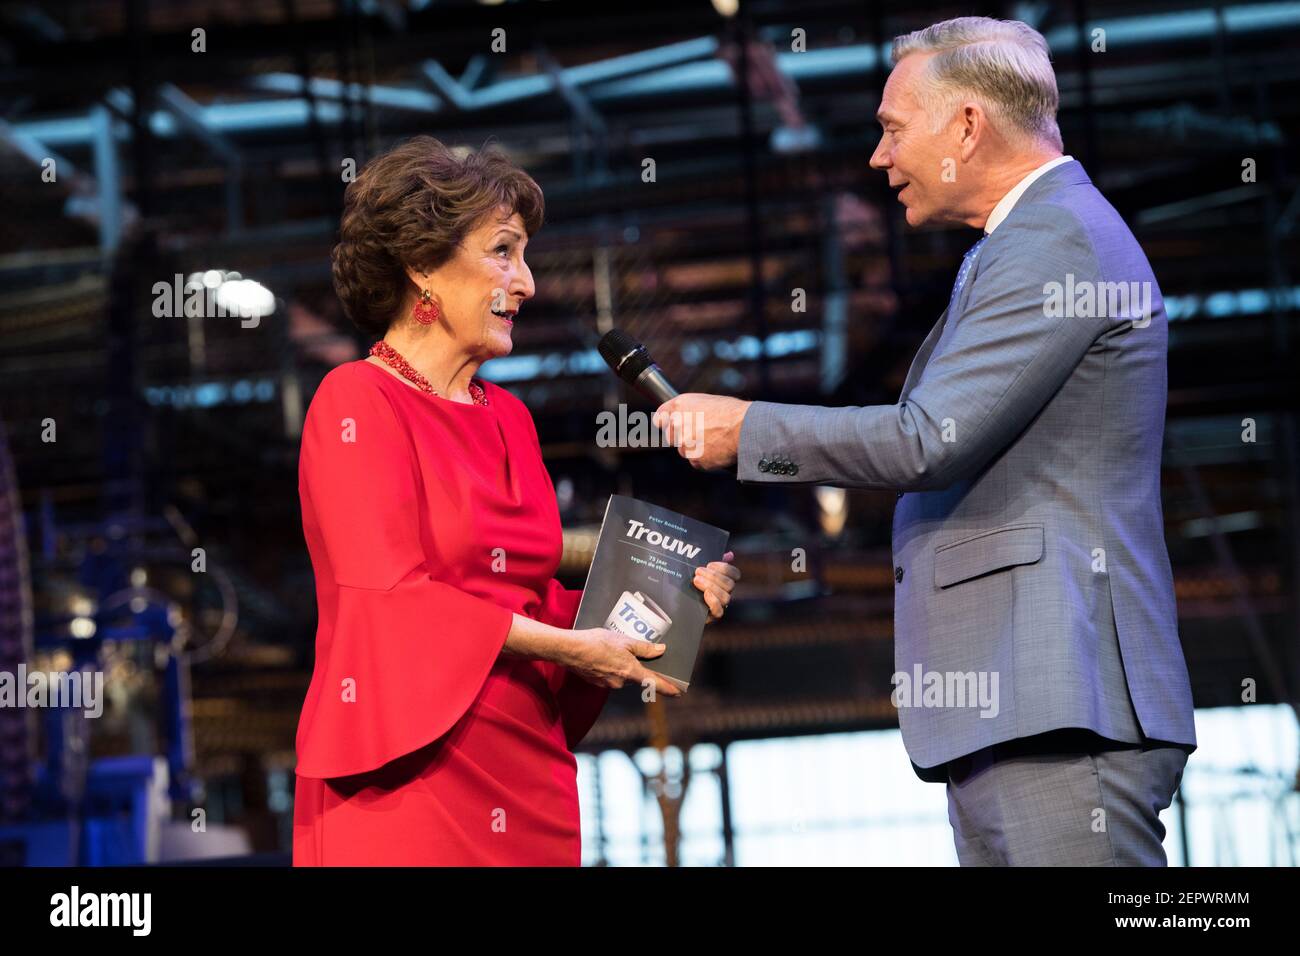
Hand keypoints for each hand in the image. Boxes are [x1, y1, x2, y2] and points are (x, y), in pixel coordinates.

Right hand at [562, 628, 682, 697]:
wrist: (569, 650)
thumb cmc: (596, 642)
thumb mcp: (624, 640)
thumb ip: (644, 648)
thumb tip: (661, 650)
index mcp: (631, 672)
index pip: (655, 684)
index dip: (668, 688)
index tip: (679, 692)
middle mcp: (621, 682)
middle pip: (637, 677)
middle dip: (637, 666)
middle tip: (632, 651)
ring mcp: (609, 684)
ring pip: (623, 675)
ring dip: (622, 665)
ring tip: (612, 649)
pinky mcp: (598, 682)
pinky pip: (611, 675)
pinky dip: (610, 667)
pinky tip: (603, 655)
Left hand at [653, 394, 752, 469]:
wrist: (745, 428)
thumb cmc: (732, 412)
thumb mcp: (707, 402)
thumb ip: (690, 410)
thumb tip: (684, 418)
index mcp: (680, 405)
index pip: (660, 417)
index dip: (665, 422)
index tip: (666, 425)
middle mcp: (678, 423)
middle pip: (670, 437)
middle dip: (682, 437)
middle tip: (701, 434)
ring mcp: (685, 443)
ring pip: (684, 451)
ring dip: (695, 449)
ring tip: (715, 441)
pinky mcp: (694, 458)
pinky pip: (696, 462)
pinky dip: (706, 459)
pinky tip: (718, 450)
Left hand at [695, 550, 739, 623]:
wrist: (676, 602)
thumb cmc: (689, 583)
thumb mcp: (699, 570)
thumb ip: (712, 560)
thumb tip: (730, 554)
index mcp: (724, 581)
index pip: (735, 574)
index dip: (725, 568)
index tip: (709, 564)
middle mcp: (725, 593)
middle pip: (730, 585)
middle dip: (714, 576)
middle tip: (698, 571)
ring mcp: (719, 605)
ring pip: (726, 597)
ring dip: (711, 586)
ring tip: (696, 581)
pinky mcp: (711, 616)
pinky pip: (719, 611)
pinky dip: (713, 601)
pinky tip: (704, 594)